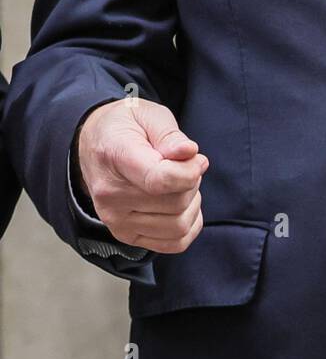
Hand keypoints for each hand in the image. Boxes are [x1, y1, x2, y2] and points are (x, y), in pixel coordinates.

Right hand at [75, 97, 207, 252]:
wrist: (95, 144)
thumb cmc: (126, 127)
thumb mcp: (149, 115)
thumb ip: (170, 135)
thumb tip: (189, 153)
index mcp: (116, 157)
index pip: (158, 180)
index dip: (188, 172)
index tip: (197, 158)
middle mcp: (111, 195)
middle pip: (175, 203)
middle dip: (192, 181)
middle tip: (185, 164)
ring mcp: (116, 220)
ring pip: (178, 225)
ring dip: (191, 203)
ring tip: (180, 182)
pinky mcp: (126, 235)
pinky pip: (174, 243)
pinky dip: (189, 225)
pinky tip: (182, 204)